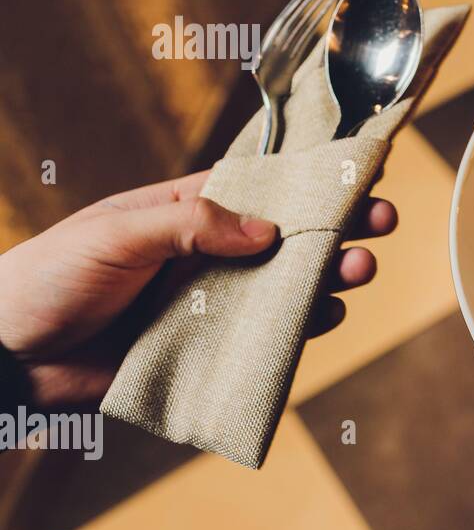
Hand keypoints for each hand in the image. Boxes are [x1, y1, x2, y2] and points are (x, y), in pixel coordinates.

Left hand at [0, 171, 396, 407]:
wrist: (8, 359)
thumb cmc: (49, 277)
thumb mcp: (117, 233)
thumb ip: (191, 224)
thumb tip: (267, 230)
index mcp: (186, 211)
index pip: (260, 187)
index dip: (311, 178)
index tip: (359, 170)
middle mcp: (207, 254)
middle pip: (287, 238)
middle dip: (337, 228)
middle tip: (381, 221)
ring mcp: (211, 302)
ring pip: (285, 288)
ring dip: (329, 278)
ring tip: (360, 270)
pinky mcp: (206, 351)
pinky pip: (264, 340)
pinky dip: (300, 330)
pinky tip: (327, 317)